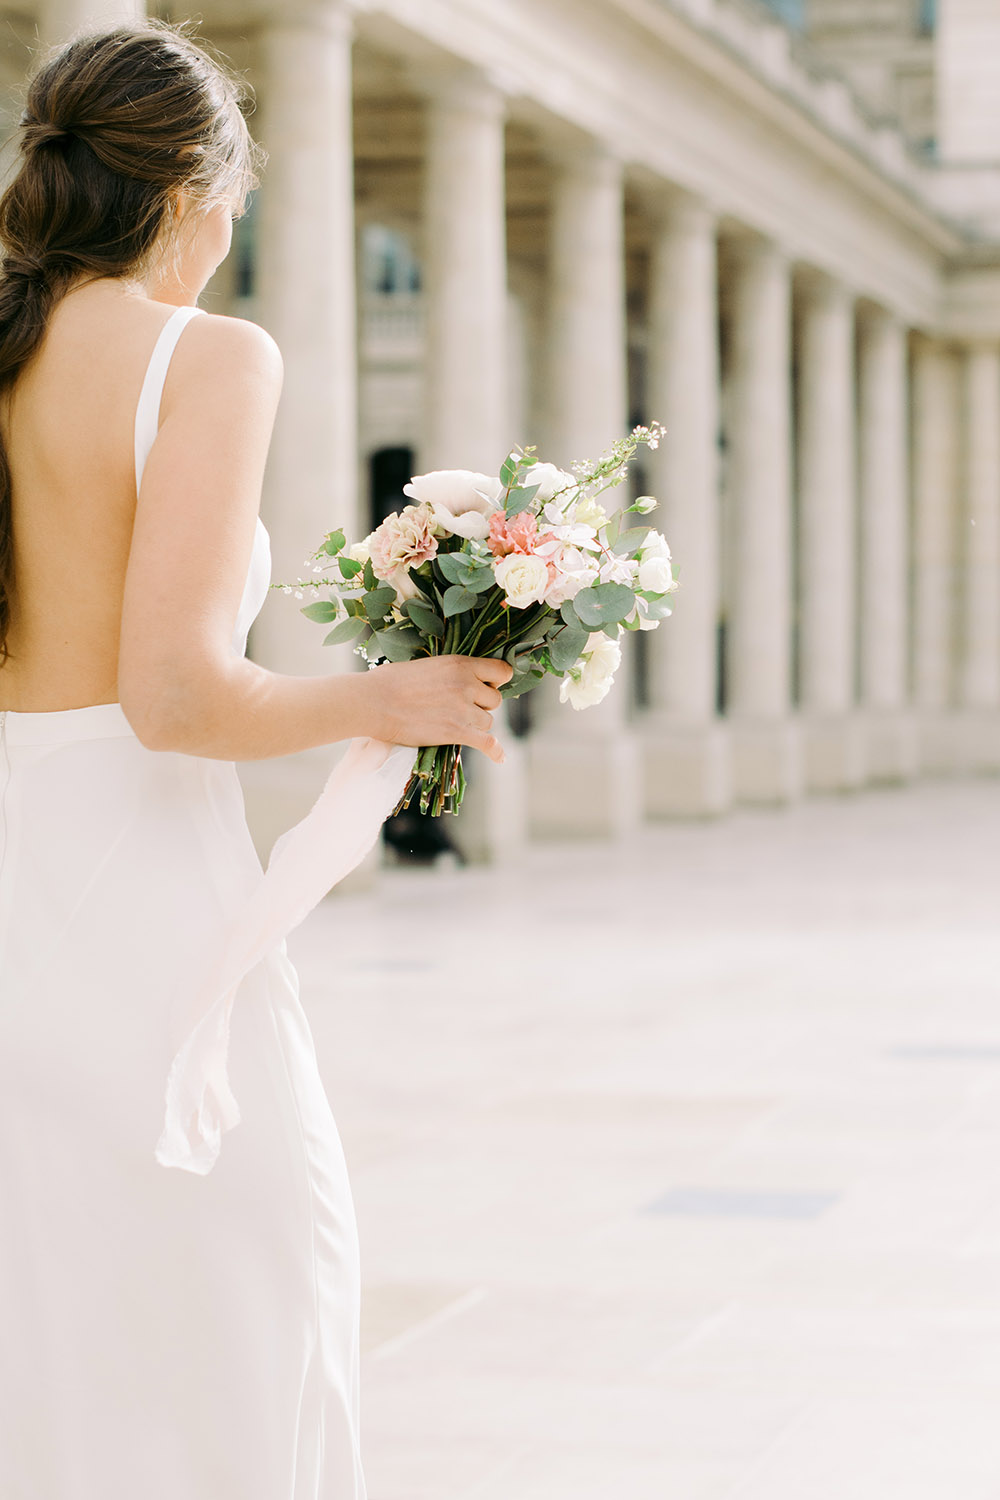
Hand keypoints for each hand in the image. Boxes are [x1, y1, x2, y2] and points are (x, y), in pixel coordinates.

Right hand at [362, 654, 513, 764]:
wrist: (374, 701)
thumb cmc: (391, 681)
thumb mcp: (428, 665)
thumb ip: (450, 673)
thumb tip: (459, 681)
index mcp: (460, 664)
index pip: (501, 671)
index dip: (496, 681)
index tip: (486, 686)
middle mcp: (467, 684)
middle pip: (495, 700)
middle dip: (482, 705)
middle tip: (461, 708)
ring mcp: (463, 709)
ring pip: (488, 721)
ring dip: (476, 725)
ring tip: (454, 724)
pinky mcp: (456, 731)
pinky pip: (487, 742)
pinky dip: (495, 750)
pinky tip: (499, 756)